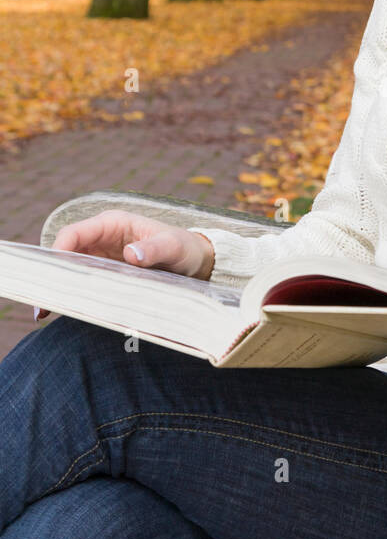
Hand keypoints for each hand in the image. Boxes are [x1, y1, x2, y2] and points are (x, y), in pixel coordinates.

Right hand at [33, 209, 215, 320]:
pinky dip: (71, 296)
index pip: (74, 234)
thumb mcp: (174, 246)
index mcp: (112, 224)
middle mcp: (101, 239)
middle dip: (51, 275)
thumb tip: (130, 255)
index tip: (52, 274)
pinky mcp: (105, 274)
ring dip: (57, 289)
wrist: (194, 262)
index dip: (58, 251)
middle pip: (65, 254)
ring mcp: (101, 257)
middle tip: (39, 302)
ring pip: (70, 271)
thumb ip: (154, 249)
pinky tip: (60, 314)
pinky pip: (82, 283)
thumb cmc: (184, 248)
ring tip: (42, 313)